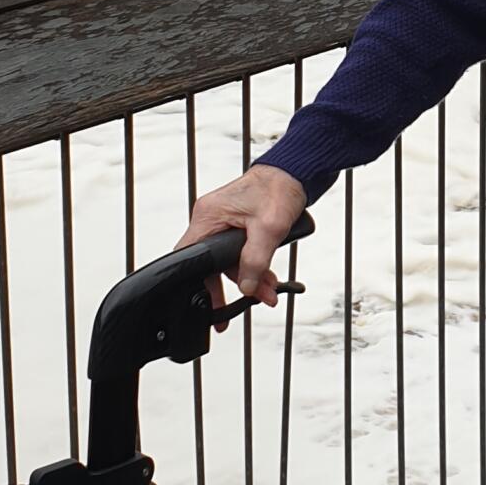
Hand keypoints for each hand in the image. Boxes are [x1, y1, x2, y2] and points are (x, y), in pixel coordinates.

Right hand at [175, 164, 307, 320]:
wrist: (295, 174)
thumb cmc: (279, 188)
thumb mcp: (269, 228)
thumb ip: (256, 260)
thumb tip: (248, 286)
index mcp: (208, 216)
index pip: (190, 255)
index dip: (197, 282)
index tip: (207, 303)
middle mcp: (211, 219)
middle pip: (210, 263)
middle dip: (229, 286)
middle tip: (232, 310)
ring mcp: (223, 222)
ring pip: (228, 261)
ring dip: (248, 277)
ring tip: (266, 292)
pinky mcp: (236, 225)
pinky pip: (238, 253)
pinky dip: (253, 266)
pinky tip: (266, 279)